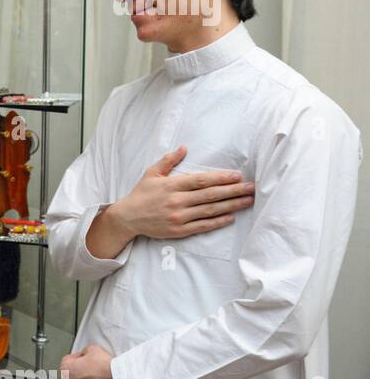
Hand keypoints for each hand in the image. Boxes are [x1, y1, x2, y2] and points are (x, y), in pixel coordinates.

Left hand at [59, 345, 116, 378]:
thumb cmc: (105, 367)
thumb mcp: (92, 349)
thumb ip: (84, 352)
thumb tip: (86, 354)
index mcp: (66, 370)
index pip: (67, 361)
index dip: (77, 357)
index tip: (83, 357)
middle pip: (72, 375)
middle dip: (79, 371)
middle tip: (90, 366)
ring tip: (96, 375)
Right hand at [110, 145, 253, 241]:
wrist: (127, 218)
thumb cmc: (141, 194)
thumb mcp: (151, 173)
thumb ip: (169, 160)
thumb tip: (184, 148)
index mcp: (171, 185)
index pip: (201, 180)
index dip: (221, 178)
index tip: (237, 176)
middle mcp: (177, 201)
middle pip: (210, 195)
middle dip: (233, 191)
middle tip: (251, 187)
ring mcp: (178, 217)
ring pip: (210, 210)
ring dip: (231, 205)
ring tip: (247, 201)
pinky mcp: (179, 230)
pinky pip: (203, 226)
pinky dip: (218, 222)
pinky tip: (231, 217)